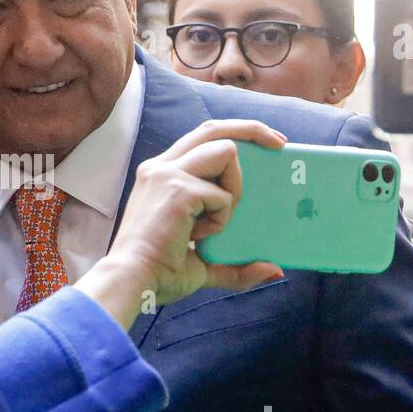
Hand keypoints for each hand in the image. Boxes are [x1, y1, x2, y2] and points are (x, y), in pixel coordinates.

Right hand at [75, 119, 286, 327]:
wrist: (133, 283)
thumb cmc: (158, 274)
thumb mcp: (203, 265)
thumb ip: (236, 267)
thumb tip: (274, 270)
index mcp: (160, 175)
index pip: (201, 138)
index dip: (235, 134)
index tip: (265, 145)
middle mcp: (161, 166)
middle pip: (215, 128)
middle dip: (252, 128)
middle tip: (279, 144)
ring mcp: (168, 174)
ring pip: (226, 152)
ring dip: (234, 188)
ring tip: (217, 221)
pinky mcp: (178, 190)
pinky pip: (223, 195)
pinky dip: (221, 219)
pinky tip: (199, 235)